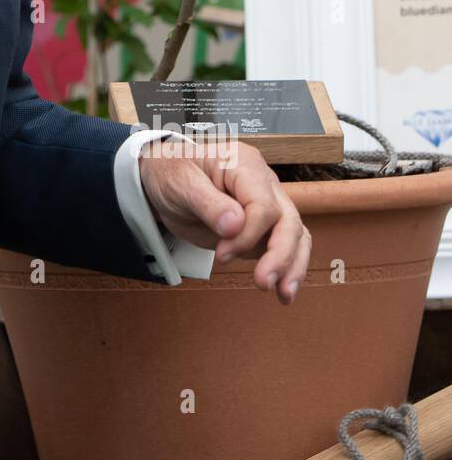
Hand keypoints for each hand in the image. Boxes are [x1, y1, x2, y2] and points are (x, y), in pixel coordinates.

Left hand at [137, 136, 309, 303]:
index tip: (221, 253)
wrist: (163, 178)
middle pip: (288, 220)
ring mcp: (267, 203)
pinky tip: (282, 290)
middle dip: (281, 255)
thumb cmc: (171, 173)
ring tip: (284, 294)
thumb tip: (236, 224)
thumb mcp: (180, 183)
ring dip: (293, 266)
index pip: (263, 205)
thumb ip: (208, 203)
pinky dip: (288, 267)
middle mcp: (263, 183)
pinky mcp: (263, 225)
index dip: (248, 235)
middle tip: (263, 282)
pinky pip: (285, 244)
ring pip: (296, 234)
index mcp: (244, 165)